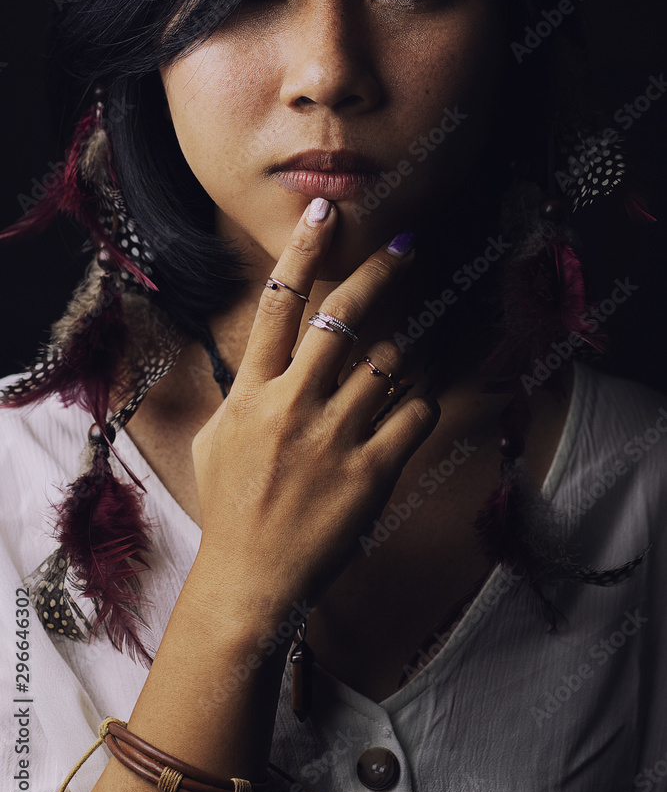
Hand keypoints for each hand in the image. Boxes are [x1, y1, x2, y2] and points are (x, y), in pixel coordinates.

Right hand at [191, 199, 440, 625]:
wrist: (251, 579)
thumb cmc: (230, 507)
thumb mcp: (215, 440)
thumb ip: (238, 393)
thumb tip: (257, 359)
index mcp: (253, 393)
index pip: (277, 304)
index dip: (304, 250)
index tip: (326, 212)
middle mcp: (293, 405)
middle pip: (342, 318)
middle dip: (378, 273)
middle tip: (406, 247)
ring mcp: (335, 438)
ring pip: (389, 363)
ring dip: (401, 353)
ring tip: (400, 359)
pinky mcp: (371, 473)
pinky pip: (415, 415)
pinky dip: (420, 404)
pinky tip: (410, 411)